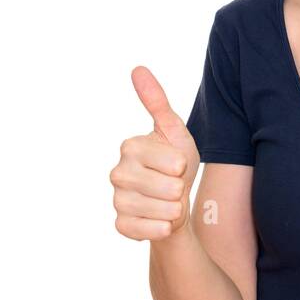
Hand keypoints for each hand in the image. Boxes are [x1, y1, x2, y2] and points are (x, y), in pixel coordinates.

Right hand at [110, 66, 199, 240]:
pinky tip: (161, 221)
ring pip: (161, 210)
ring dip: (173, 209)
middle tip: (172, 186)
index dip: (182, 167)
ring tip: (168, 202)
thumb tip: (138, 69)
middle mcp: (117, 172)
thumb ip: (157, 102)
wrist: (174, 203)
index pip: (173, 162)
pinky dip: (162, 228)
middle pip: (168, 188)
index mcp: (130, 146)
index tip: (176, 165)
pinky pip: (148, 230)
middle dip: (180, 190)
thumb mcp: (174, 132)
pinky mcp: (120, 224)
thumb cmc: (175, 165)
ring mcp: (116, 199)